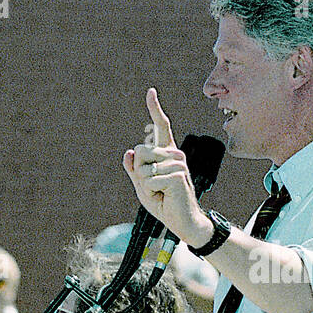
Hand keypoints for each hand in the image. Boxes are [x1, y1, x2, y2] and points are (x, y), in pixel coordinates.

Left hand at [123, 89, 208, 247]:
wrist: (182, 221)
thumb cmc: (164, 203)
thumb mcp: (142, 186)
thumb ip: (134, 170)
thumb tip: (130, 152)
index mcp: (166, 153)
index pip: (160, 127)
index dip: (155, 109)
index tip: (150, 91)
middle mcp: (173, 153)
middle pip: (140, 151)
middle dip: (139, 172)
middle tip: (154, 187)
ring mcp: (177, 162)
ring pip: (143, 168)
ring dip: (146, 185)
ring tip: (161, 193)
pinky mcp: (178, 174)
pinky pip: (150, 180)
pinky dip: (151, 192)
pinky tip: (165, 196)